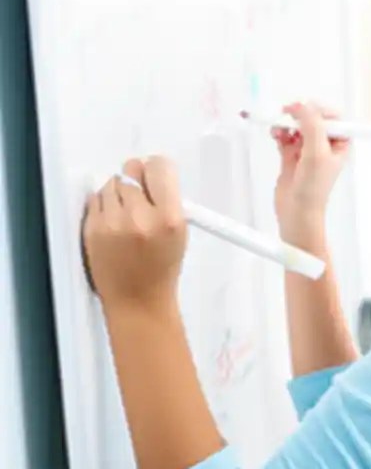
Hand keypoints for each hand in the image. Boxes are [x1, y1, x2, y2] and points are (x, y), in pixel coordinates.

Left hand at [82, 157, 186, 309]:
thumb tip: (154, 171)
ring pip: (112, 182)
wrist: (136, 300)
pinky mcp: (92, 228)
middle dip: (137, 178)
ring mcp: (112, 223)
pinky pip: (96, 198)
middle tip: (141, 193)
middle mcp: (139, 217)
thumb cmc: (160, 269)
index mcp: (168, 218)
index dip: (158, 168)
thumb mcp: (180, 234)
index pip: (159, 168)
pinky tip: (114, 220)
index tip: (156, 174)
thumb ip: (168, 200)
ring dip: (120, 191)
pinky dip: (105, 204)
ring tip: (128, 212)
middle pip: (131, 169)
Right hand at [273, 102, 349, 238]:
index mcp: (339, 144)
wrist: (297, 211)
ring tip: (279, 127)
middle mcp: (325, 145)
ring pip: (297, 126)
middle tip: (288, 112)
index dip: (318, 110)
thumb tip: (304, 106)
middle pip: (312, 118)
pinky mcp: (292, 156)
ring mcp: (307, 150)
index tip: (304, 109)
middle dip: (299, 114)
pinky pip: (285, 135)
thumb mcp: (316, 153)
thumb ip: (312, 127)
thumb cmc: (314, 190)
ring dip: (287, 123)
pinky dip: (279, 132)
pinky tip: (275, 134)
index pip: (332, 117)